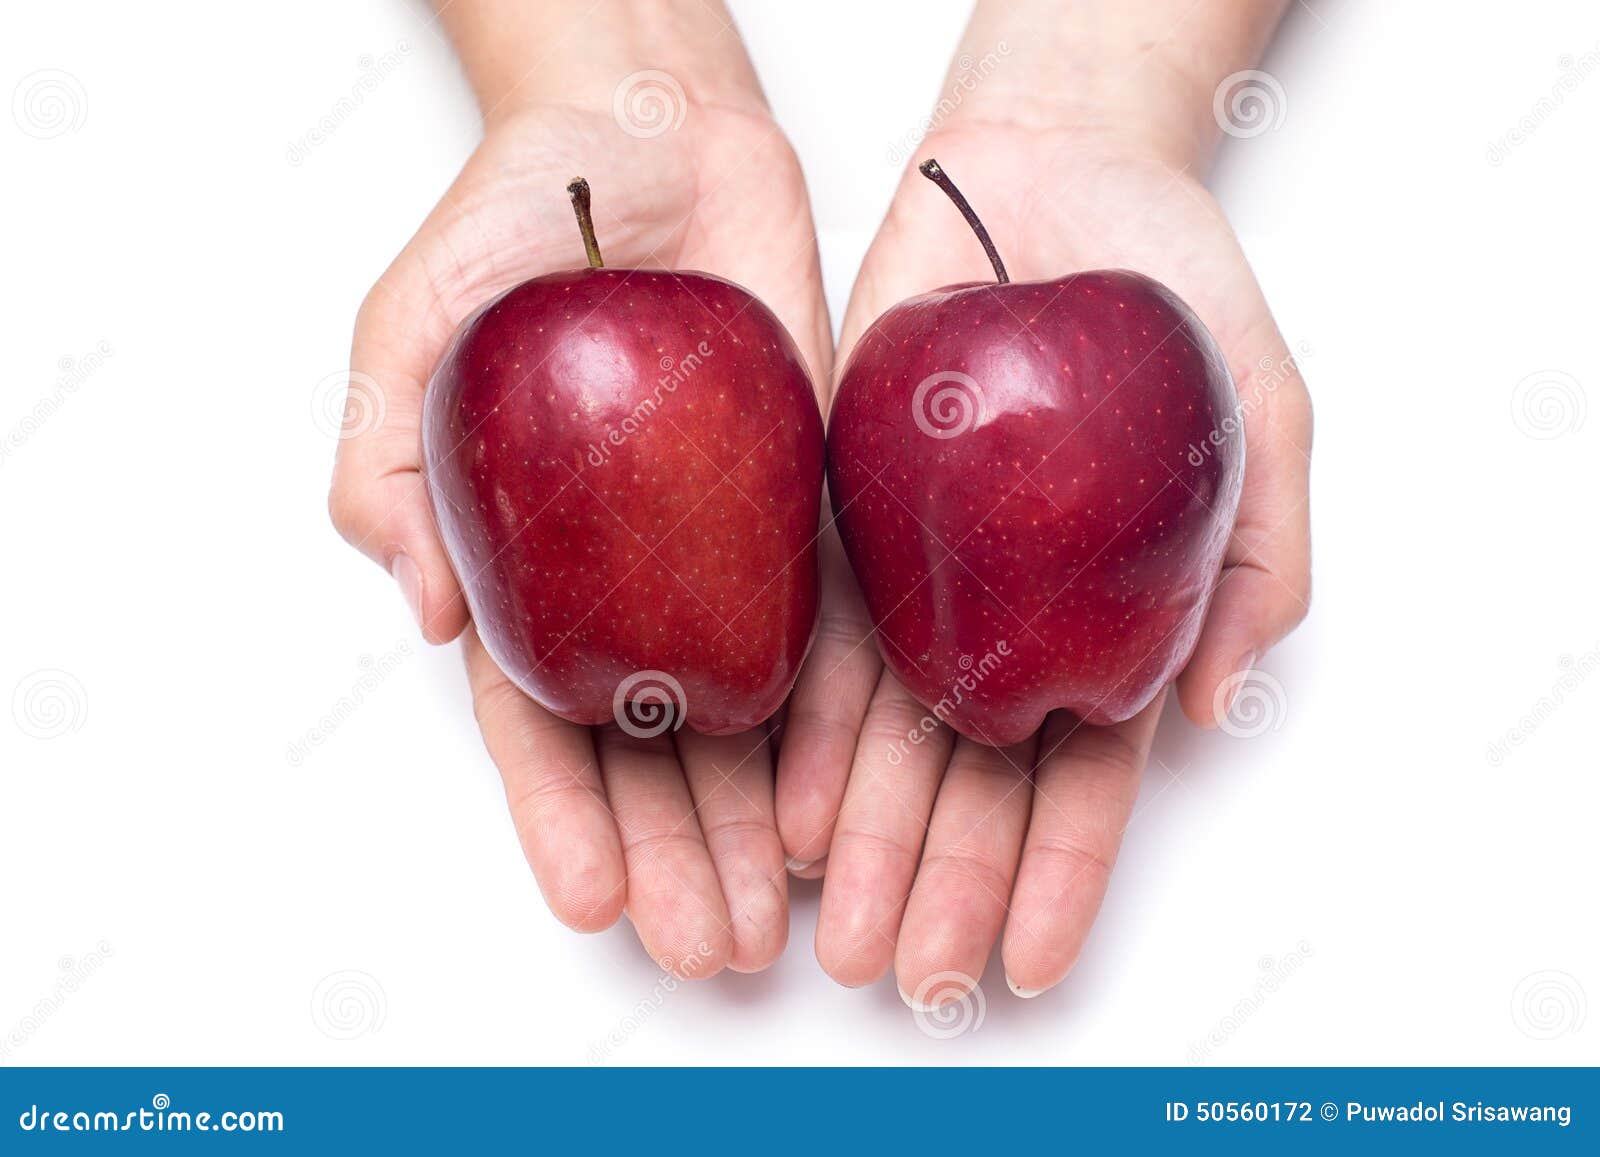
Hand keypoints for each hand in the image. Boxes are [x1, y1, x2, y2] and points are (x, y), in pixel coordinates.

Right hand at [329, 1, 830, 977]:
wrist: (652, 137)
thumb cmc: (512, 221)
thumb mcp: (409, 331)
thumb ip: (389, 464)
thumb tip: (426, 608)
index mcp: (530, 562)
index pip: (543, 717)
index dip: (561, 815)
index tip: (590, 901)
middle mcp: (632, 576)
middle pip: (655, 747)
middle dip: (677, 853)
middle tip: (708, 945)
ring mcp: (726, 549)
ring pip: (749, 713)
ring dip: (760, 825)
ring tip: (782, 919)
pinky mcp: (811, 506)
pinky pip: (837, 626)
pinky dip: (843, 720)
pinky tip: (854, 802)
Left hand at [774, 0, 1310, 1002]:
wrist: (1050, 176)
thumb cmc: (1176, 297)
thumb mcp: (1261, 420)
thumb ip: (1254, 563)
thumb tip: (1207, 706)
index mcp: (1104, 619)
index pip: (1081, 776)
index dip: (1058, 874)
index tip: (1030, 964)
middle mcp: (1003, 618)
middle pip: (969, 780)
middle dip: (942, 884)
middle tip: (908, 979)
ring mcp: (919, 577)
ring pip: (886, 735)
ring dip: (867, 840)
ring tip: (839, 933)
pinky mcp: (842, 521)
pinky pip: (819, 636)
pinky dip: (807, 728)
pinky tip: (791, 808)